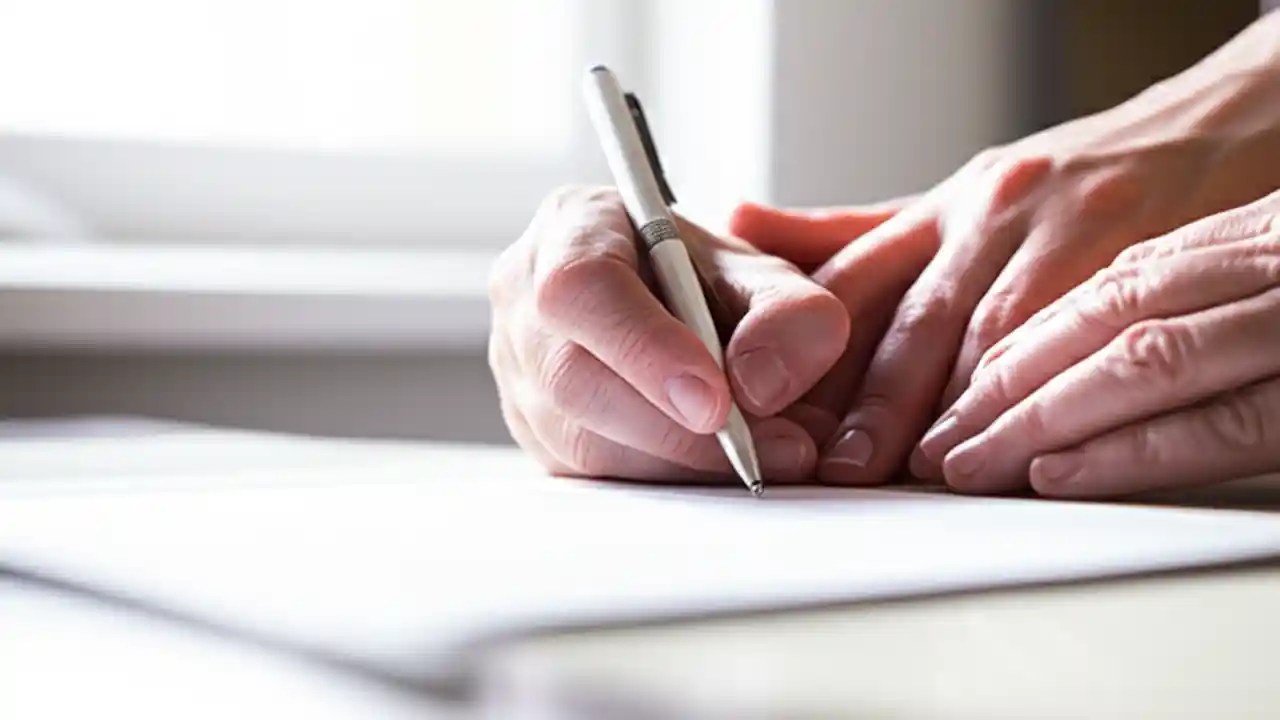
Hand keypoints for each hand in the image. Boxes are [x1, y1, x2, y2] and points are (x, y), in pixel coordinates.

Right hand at [489, 186, 885, 481]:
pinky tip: (713, 464)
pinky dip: (662, 477)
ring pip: (580, 440)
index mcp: (571, 227)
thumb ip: (786, 310)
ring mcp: (517, 370)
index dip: (646, 348)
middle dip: (672, 427)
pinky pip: (590, 473)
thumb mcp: (760, 269)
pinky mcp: (533, 431)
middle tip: (760, 448)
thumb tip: (762, 385)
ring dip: (676, 462)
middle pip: (572, 376)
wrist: (666, 296)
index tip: (714, 401)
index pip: (582, 286)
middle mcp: (525, 297)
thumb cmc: (697, 275)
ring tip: (757, 456)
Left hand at [755, 31, 1279, 485]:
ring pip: (991, 335)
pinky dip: (1040, 394)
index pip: (855, 280)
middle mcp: (986, 215)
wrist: (1199, 135)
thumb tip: (741, 224)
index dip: (809, 350)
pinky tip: (1020, 442)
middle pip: (917, 317)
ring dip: (955, 411)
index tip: (777, 409)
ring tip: (928, 470)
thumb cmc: (1065, 190)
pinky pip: (1071, 337)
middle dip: (876, 400)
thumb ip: (854, 234)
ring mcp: (1055, 232)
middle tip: (845, 464)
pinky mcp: (1124, 253)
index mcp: (939, 209)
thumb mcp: (954, 201)